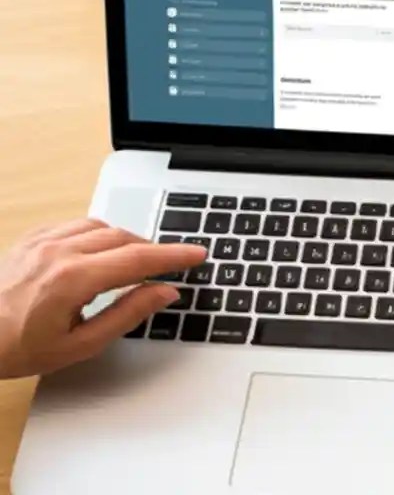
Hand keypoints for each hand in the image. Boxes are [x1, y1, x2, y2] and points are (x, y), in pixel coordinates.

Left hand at [0, 219, 207, 377]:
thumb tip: (163, 293)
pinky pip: (75, 224)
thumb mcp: (79, 345)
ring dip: (126, 240)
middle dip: (153, 249)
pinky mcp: (30, 239)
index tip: (197, 255)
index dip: (174, 256)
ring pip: (101, 226)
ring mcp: (42, 242)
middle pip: (124, 238)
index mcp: (73, 279)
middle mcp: (59, 252)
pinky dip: (97, 233)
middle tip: (170, 266)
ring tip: (135, 261)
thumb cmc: (15, 348)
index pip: (139, 259)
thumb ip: (127, 315)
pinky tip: (99, 251)